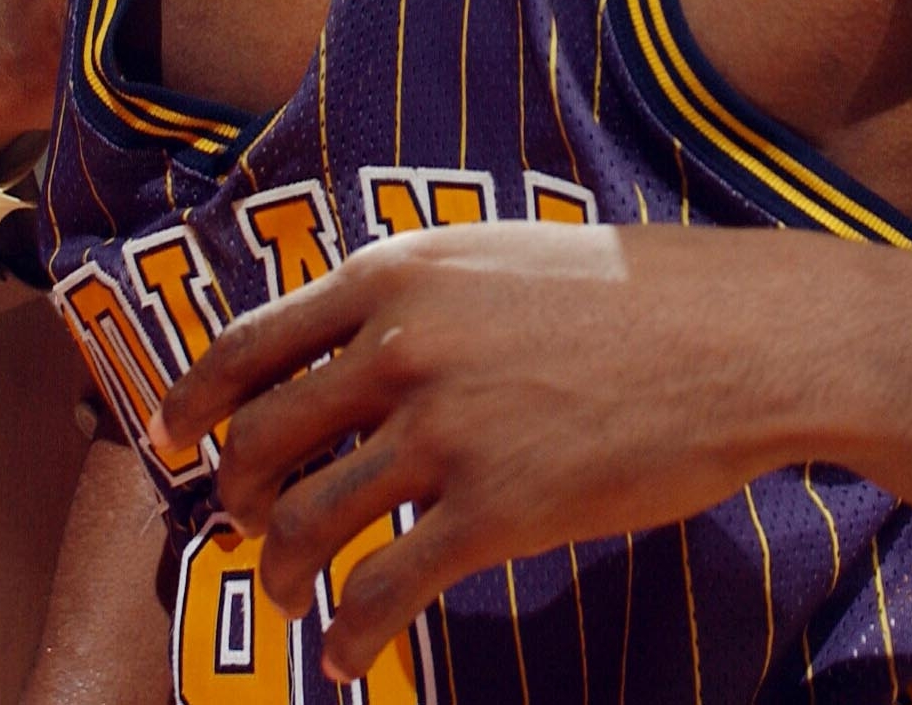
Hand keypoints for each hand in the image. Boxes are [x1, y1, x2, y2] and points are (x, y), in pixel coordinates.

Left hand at [155, 222, 804, 684]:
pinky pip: (387, 588)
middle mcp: (399, 347)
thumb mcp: (501, 257)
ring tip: (291, 594)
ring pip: (312, 522)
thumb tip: (354, 340)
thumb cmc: (639, 294)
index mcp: (395, 275)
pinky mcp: (496, 510)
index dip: (192, 401)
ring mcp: (444, 431)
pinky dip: (352, 632)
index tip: (168, 439)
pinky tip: (349, 654)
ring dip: (285, 570)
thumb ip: (419, 293)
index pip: (250, 343)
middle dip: (240, 496)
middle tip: (244, 524)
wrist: (744, 336)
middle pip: (264, 440)